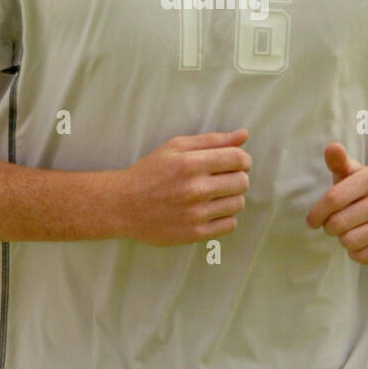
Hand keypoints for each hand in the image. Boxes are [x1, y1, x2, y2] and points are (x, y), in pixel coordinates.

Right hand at [118, 130, 251, 244]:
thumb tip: (244, 134)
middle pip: (242, 182)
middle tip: (222, 178)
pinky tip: (210, 210)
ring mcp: (195, 214)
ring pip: (238, 203)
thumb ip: (212, 140)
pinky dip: (225, 216)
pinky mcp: (194, 234)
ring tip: (214, 194)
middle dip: (237, 177)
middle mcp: (194, 190)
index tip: (235, 162)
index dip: (243, 159)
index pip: (237, 159)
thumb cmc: (150, 172)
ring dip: (232, 197)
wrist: (123, 205)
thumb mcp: (176, 147)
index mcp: (189, 164)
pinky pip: (230, 224)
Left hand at [306, 144, 367, 263]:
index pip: (333, 198)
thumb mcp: (354, 175)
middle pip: (338, 223)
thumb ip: (339, 162)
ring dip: (344, 240)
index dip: (317, 213)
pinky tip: (363, 243)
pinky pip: (362, 256)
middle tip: (334, 226)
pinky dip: (357, 253)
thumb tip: (331, 148)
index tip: (312, 220)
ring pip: (349, 241)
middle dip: (330, 227)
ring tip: (351, 232)